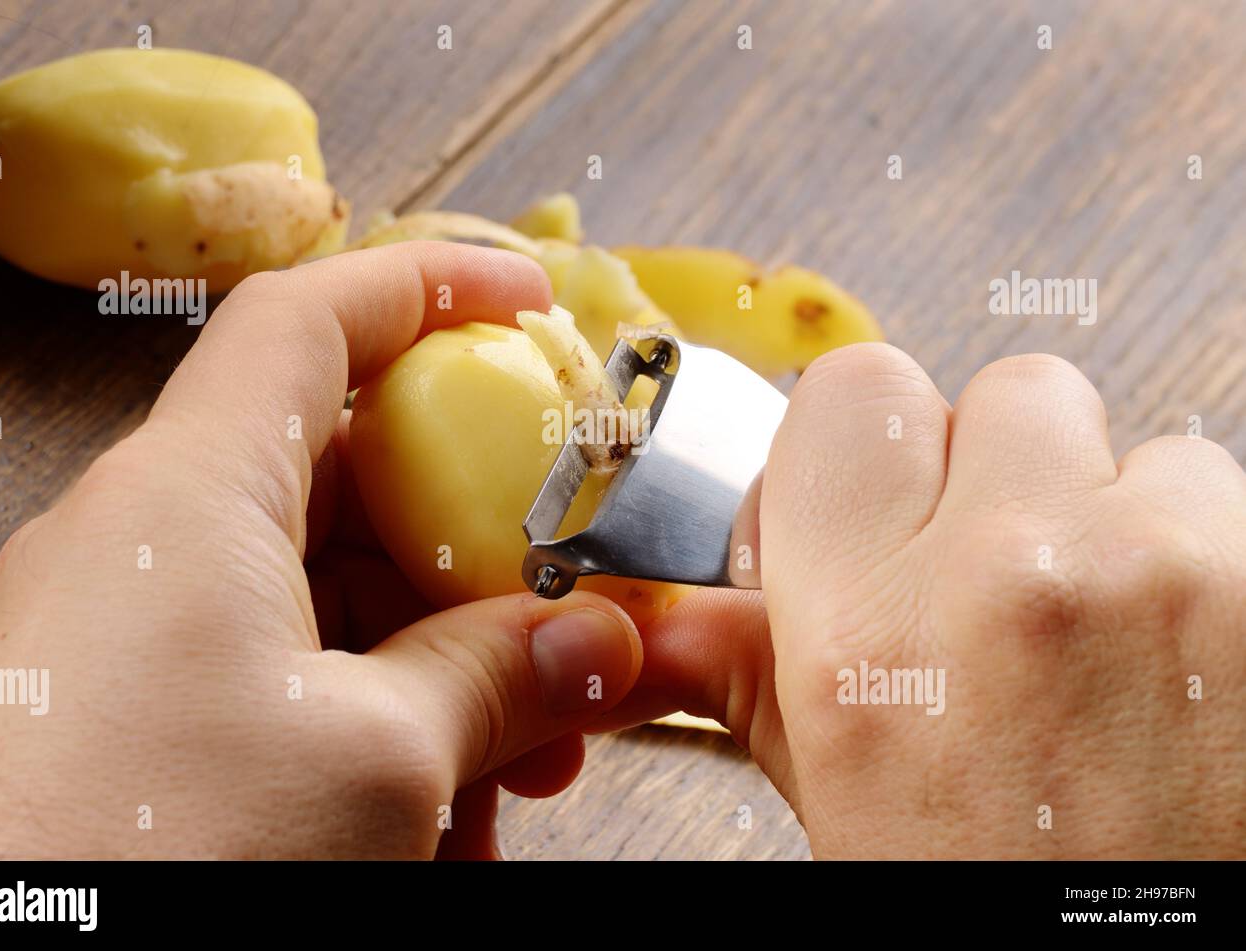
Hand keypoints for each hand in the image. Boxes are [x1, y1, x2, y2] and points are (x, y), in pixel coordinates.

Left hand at [0, 243, 642, 858]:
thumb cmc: (162, 862)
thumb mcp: (381, 759)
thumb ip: (500, 675)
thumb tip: (596, 642)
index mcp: (187, 495)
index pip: (307, 321)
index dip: (426, 287)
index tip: (528, 302)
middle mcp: (154, 544)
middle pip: (349, 473)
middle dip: (478, 543)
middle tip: (572, 600)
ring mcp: (149, 632)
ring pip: (338, 592)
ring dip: (450, 660)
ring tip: (533, 752)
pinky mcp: (154, 712)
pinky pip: (298, 672)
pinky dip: (389, 716)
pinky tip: (456, 804)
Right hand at [608, 344, 1245, 857]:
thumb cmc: (1005, 904)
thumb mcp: (850, 805)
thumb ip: (757, 683)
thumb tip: (673, 627)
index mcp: (869, 637)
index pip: (853, 394)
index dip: (870, 440)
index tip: (888, 494)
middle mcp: (1006, 578)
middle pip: (1007, 392)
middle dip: (1000, 467)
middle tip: (1003, 575)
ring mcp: (1155, 570)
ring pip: (1128, 447)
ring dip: (1111, 515)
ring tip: (1105, 637)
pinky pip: (1219, 500)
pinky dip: (1201, 557)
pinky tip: (1180, 659)